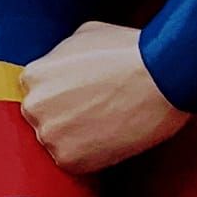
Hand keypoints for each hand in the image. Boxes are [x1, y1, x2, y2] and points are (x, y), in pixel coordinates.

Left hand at [20, 21, 189, 173]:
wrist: (163, 77)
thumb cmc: (129, 52)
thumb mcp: (84, 35)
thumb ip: (59, 56)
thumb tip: (58, 67)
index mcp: (33, 75)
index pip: (36, 92)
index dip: (60, 93)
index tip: (80, 95)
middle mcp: (34, 106)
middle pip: (42, 118)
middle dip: (64, 115)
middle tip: (95, 109)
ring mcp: (50, 136)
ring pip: (57, 142)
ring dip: (76, 136)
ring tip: (106, 122)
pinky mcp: (70, 160)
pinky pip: (73, 162)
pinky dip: (91, 154)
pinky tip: (111, 137)